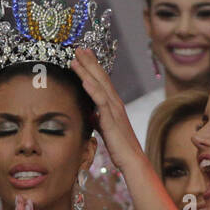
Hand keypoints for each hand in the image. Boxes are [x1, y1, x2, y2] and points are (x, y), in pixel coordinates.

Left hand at [70, 47, 143, 173]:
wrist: (133, 161)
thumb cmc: (120, 148)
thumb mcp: (107, 129)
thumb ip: (100, 119)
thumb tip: (92, 114)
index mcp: (113, 105)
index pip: (102, 81)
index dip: (93, 67)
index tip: (83, 55)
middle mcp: (115, 104)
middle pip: (101, 78)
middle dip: (89, 62)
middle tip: (79, 48)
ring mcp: (114, 111)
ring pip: (99, 86)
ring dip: (88, 71)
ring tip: (77, 58)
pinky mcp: (112, 121)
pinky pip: (102, 102)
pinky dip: (93, 90)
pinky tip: (85, 81)